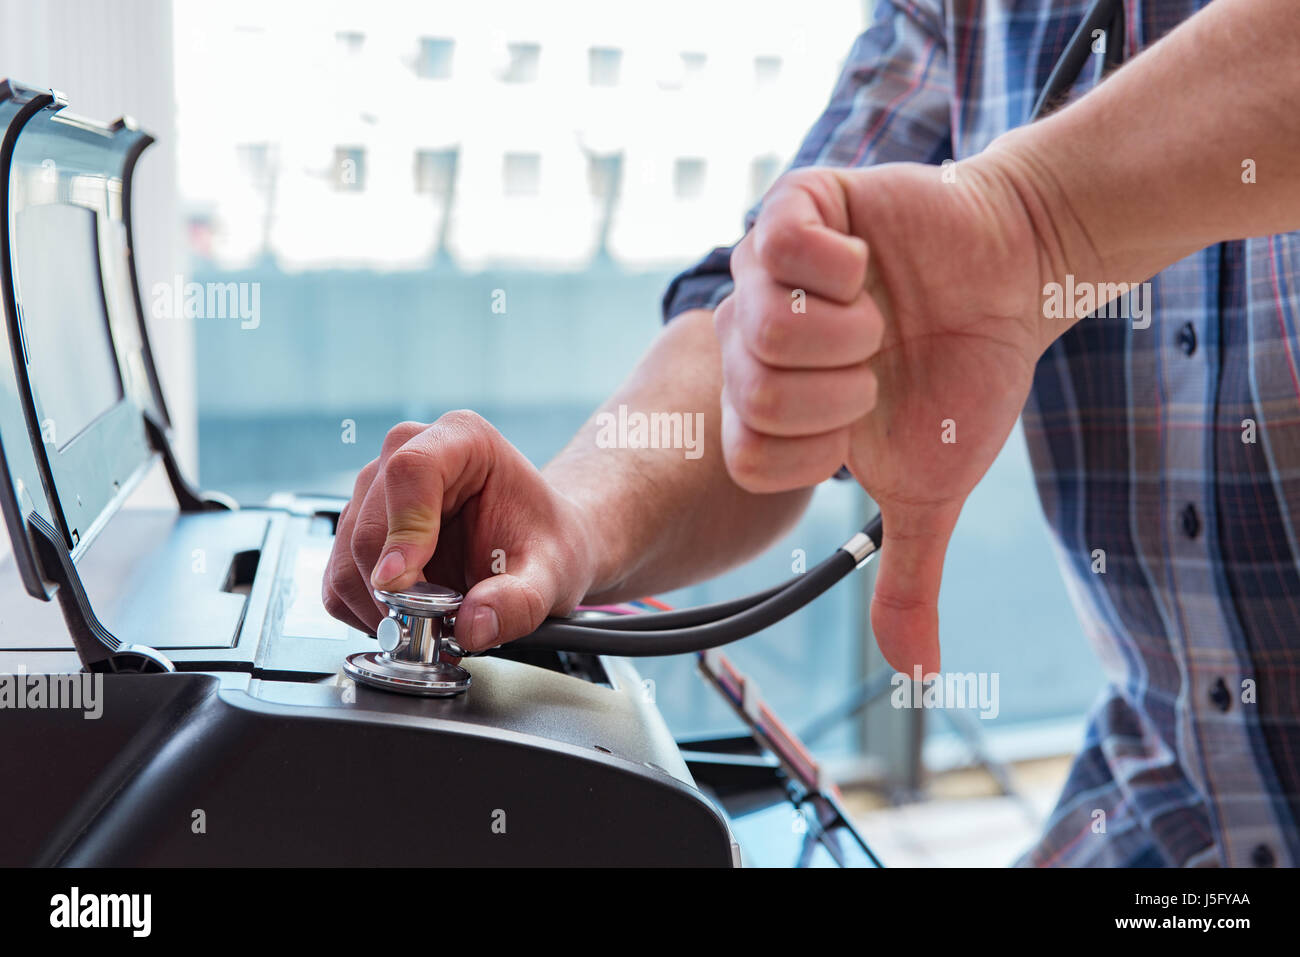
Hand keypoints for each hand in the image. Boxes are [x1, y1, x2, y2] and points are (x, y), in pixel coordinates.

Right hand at [322, 411, 597, 651]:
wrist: (535, 546)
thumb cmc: (543, 541)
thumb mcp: (552, 573)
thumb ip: (521, 600)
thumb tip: (474, 625)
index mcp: (462, 439)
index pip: (411, 469)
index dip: (403, 529)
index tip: (404, 582)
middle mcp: (410, 453)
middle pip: (368, 522)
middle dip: (393, 587)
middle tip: (432, 626)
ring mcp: (377, 490)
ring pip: (346, 555)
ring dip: (378, 605)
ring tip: (428, 623)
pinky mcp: (358, 529)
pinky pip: (337, 578)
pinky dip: (365, 611)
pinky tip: (407, 616)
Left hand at [717, 157, 1057, 673]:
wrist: (1012, 279)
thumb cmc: (960, 379)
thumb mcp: (929, 489)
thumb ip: (905, 577)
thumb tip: (919, 675)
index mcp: (766, 408)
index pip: (751, 458)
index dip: (820, 450)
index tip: (864, 419)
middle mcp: (750, 340)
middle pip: (755, 398)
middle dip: (842, 392)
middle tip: (877, 364)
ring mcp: (765, 271)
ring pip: (766, 327)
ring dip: (851, 331)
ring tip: (876, 313)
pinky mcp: (794, 205)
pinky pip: (782, 242)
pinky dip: (842, 263)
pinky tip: (864, 263)